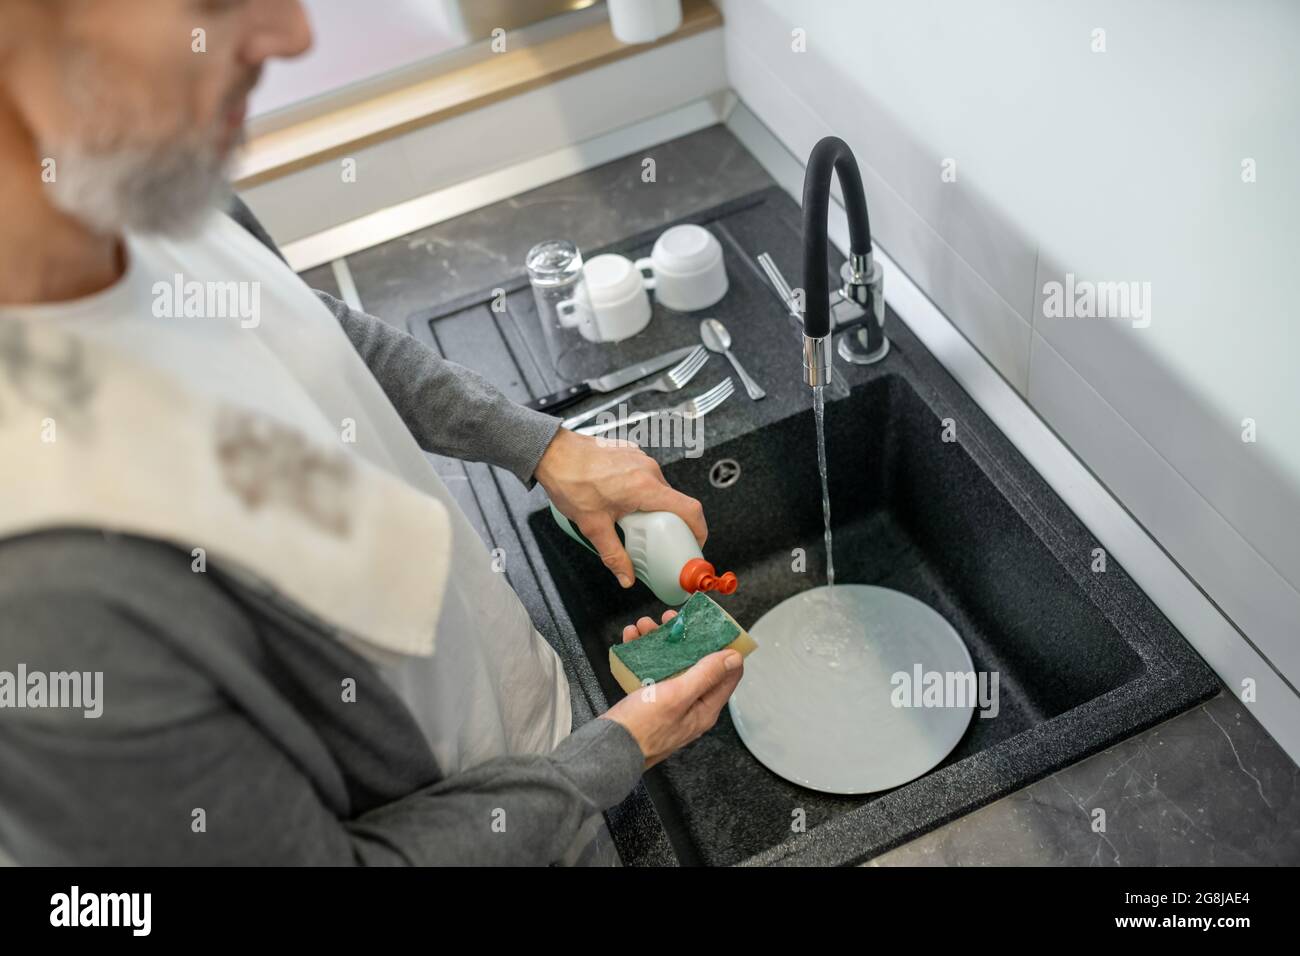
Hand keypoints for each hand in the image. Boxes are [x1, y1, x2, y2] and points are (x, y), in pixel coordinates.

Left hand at [534, 428, 706, 588]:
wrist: (553, 452)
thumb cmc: (571, 481)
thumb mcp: (593, 526)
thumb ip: (613, 555)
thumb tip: (626, 576)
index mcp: (646, 488)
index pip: (690, 509)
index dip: (699, 529)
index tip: (695, 543)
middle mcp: (649, 470)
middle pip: (674, 502)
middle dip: (669, 523)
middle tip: (656, 541)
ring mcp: (641, 459)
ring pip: (659, 489)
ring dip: (652, 508)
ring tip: (632, 521)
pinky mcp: (632, 454)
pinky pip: (646, 477)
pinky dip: (641, 493)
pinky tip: (620, 502)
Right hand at [600, 609, 744, 768]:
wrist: (607, 748)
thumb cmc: (642, 728)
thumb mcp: (677, 695)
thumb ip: (706, 675)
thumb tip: (734, 658)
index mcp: (705, 708)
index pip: (728, 674)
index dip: (723, 647)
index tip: (712, 625)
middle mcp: (691, 706)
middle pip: (696, 664)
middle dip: (683, 638)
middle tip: (669, 620)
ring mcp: (669, 703)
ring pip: (670, 664)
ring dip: (658, 642)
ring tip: (643, 626)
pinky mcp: (649, 701)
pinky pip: (651, 671)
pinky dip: (642, 654)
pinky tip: (631, 640)